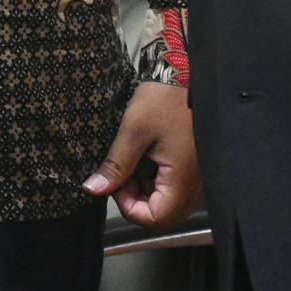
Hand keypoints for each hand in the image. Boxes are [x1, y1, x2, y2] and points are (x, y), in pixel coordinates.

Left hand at [83, 80, 199, 226]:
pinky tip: (145, 156)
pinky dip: (155, 178)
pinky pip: (173, 186)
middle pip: (163, 214)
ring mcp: (196, 176)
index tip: (117, 183)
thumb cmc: (164, 99)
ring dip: (145, 188)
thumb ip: (115, 165)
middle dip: (136, 200)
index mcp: (182, 180)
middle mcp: (194, 185)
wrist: (189, 72)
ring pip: (167, 201)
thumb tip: (93, 190)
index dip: (130, 207)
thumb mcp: (133, 131)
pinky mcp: (194, 166)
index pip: (156, 219)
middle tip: (122, 174)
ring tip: (133, 160)